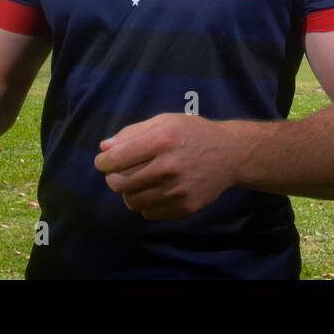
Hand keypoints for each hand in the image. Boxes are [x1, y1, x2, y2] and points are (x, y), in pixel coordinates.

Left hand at [94, 112, 238, 219]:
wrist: (230, 154)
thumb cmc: (193, 133)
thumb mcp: (165, 121)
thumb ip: (133, 132)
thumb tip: (104, 147)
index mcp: (162, 140)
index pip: (117, 158)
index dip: (103, 162)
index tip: (103, 162)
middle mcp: (169, 166)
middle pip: (120, 183)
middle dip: (112, 178)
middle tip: (116, 174)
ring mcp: (178, 190)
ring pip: (132, 201)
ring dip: (128, 192)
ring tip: (136, 181)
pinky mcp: (185, 207)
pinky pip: (148, 212)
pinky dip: (144, 203)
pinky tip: (153, 191)